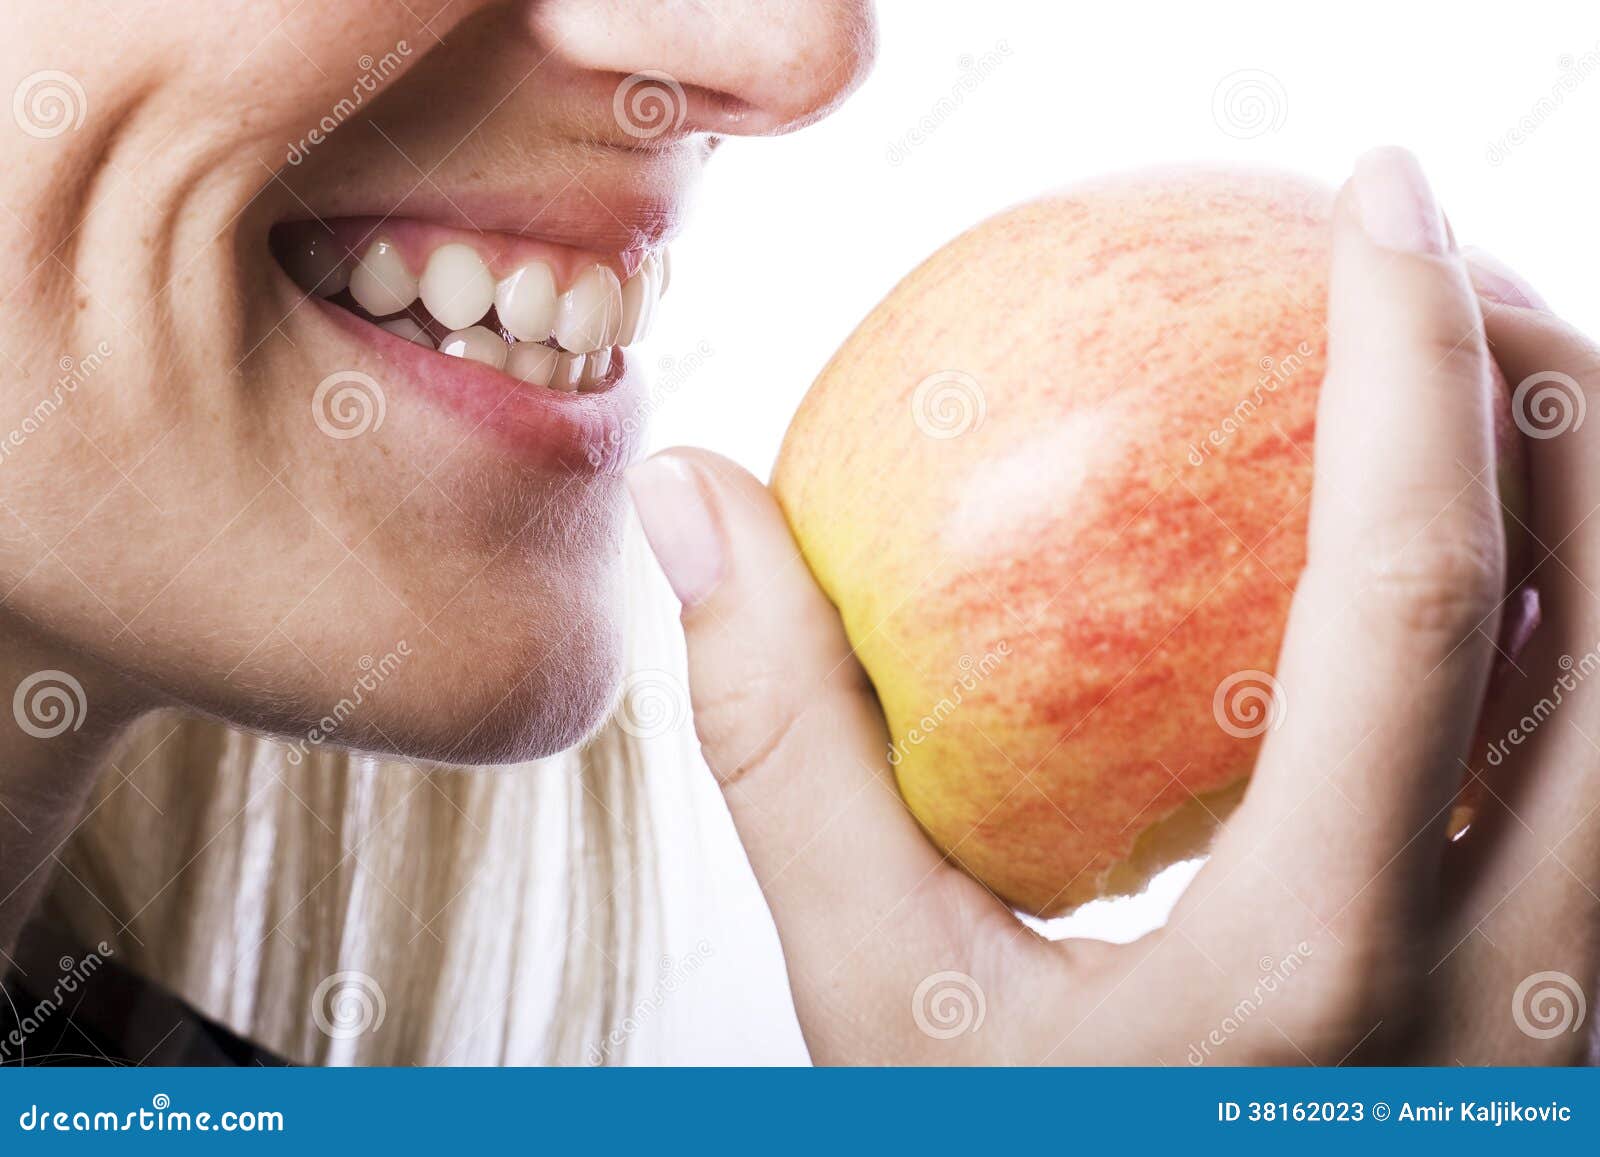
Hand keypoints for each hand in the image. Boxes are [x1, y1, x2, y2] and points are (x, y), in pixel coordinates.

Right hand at [628, 148, 1599, 1064]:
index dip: (1410, 360)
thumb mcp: (873, 1002)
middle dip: (1564, 392)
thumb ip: (787, 742)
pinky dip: (1594, 648)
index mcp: (1317, 967)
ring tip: (1495, 401)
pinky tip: (1510, 602)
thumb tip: (703, 502)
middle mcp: (1507, 998)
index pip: (1414, 594)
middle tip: (1453, 273)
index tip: (1381, 196)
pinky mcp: (1577, 1037)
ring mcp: (1573, 1028)